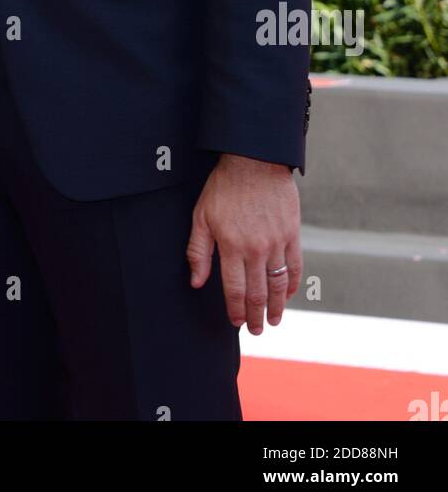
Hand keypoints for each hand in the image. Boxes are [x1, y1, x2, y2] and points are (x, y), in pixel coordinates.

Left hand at [187, 154, 300, 333]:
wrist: (254, 161)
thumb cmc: (224, 187)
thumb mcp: (201, 216)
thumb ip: (198, 251)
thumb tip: (197, 281)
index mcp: (231, 246)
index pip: (235, 289)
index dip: (235, 309)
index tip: (235, 322)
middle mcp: (255, 249)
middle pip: (258, 292)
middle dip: (256, 316)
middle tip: (256, 330)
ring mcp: (276, 242)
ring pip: (278, 284)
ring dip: (276, 307)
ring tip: (273, 320)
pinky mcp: (292, 234)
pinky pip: (294, 266)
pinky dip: (292, 284)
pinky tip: (288, 294)